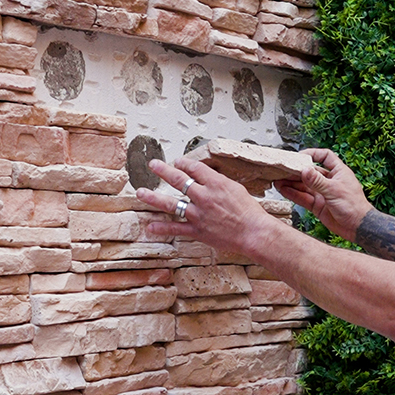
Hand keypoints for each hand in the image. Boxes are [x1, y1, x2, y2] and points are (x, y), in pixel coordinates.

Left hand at [137, 156, 275, 256]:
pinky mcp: (198, 230)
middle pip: (178, 180)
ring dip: (154, 198)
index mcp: (216, 183)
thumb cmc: (249, 212)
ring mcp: (199, 214)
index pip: (194, 168)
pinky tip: (150, 227)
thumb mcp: (236, 188)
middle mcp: (204, 196)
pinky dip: (162, 228)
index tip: (177, 161)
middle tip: (153, 165)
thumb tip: (207, 178)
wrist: (254, 233)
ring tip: (140, 192)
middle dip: (163, 171)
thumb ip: (218, 182)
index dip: (183, 163)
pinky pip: (176, 229)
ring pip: (171, 204)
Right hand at [274, 148, 371, 239]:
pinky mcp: (317, 206)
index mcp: (338, 172)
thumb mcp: (334, 190)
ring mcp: (322, 194)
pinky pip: (303, 198)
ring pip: (304, 186)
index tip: (300, 156)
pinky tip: (283, 190)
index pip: (325, 157)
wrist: (357, 227)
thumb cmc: (354, 206)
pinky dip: (293, 194)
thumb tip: (304, 170)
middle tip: (283, 169)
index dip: (313, 154)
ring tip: (278, 180)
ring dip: (291, 183)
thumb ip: (317, 181)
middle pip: (310, 172)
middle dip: (296, 171)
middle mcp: (329, 181)